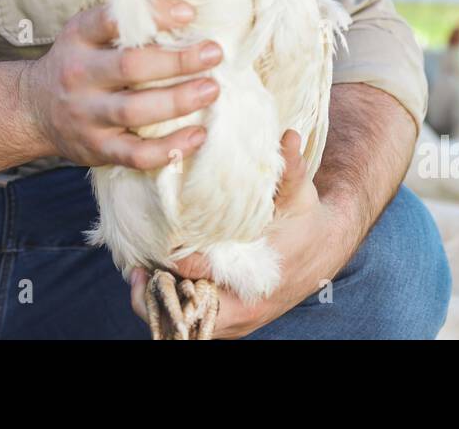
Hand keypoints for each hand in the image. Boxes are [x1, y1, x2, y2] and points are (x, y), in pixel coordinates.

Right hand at [18, 0, 223, 169]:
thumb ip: (125, 23)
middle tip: (213, 53)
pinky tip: (198, 135)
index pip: (111, 20)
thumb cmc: (79, 64)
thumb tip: (186, 13)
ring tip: (211, 90)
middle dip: (177, 61)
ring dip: (177, 101)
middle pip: (129, 66)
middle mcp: (78, 75)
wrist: (33, 110)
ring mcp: (86, 115)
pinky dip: (169, 148)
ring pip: (133, 110)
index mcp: (78, 38)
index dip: (152, 14)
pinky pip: (135, 154)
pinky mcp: (97, 148)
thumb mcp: (87, 33)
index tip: (189, 13)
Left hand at [128, 129, 347, 337]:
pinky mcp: (229, 320)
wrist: (323, 249)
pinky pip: (191, 323)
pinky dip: (171, 307)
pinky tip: (154, 280)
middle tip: (135, 268)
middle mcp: (244, 308)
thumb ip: (291, 168)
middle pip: (186, 314)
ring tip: (138, 274)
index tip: (156, 244)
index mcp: (257, 279)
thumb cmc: (306, 220)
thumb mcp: (301, 195)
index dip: (174, 261)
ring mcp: (236, 320)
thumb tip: (289, 135)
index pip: (202, 275)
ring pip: (185, 324)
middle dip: (157, 294)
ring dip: (160, 303)